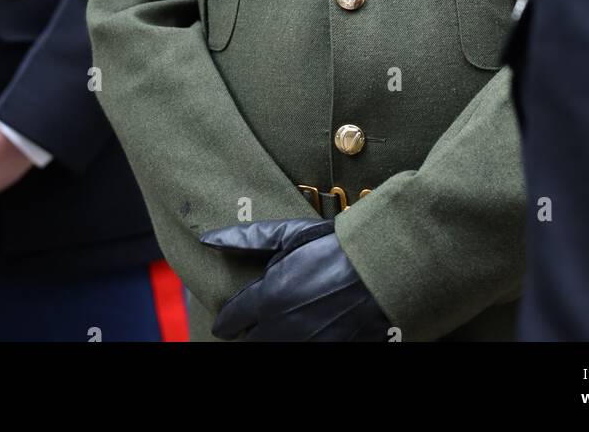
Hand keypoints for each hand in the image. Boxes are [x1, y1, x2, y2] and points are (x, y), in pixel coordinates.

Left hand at [200, 217, 389, 340]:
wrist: (381, 269)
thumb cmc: (334, 247)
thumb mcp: (289, 235)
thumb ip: (247, 239)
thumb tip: (208, 238)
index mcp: (269, 297)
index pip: (232, 319)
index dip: (225, 321)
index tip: (223, 322)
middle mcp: (283, 327)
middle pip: (252, 342)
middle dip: (249, 333)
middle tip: (253, 324)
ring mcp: (307, 343)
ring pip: (275, 349)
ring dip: (272, 339)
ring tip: (277, 327)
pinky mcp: (330, 351)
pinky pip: (302, 352)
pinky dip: (297, 343)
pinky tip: (303, 333)